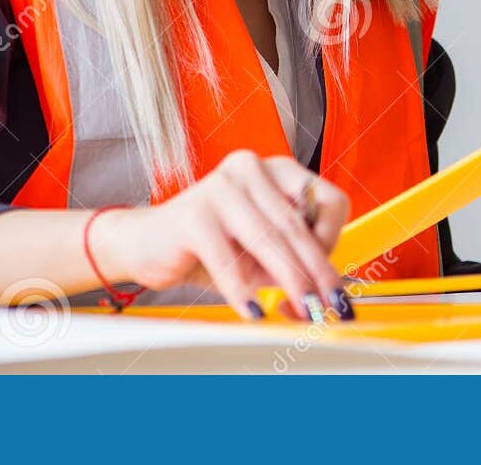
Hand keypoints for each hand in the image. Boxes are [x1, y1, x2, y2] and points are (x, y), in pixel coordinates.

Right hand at [88, 150, 349, 320]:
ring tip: (303, 310)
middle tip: (332, 307)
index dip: (334, 242)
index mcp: (276, 170)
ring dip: (291, 282)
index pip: (328, 201)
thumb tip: (323, 298)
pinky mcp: (194, 213)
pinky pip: (227, 260)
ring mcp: (221, 186)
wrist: (146, 243)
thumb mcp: (262, 250)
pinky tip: (253, 312)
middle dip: (318, 273)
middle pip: (299, 226)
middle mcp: (251, 168)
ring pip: (269, 241)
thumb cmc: (211, 246)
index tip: (330, 277)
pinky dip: (243, 291)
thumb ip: (292, 261)